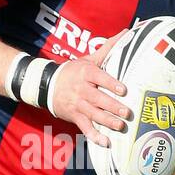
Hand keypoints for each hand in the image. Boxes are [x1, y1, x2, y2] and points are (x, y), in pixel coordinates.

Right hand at [48, 31, 131, 145]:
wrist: (47, 85)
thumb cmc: (73, 71)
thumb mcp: (88, 58)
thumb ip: (108, 47)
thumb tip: (127, 31)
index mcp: (86, 74)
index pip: (99, 78)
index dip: (110, 84)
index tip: (123, 90)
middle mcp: (81, 90)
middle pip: (98, 99)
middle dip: (112, 106)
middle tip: (126, 112)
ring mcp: (77, 104)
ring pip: (93, 114)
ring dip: (107, 121)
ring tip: (120, 126)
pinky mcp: (75, 117)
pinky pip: (85, 128)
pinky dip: (95, 136)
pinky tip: (106, 143)